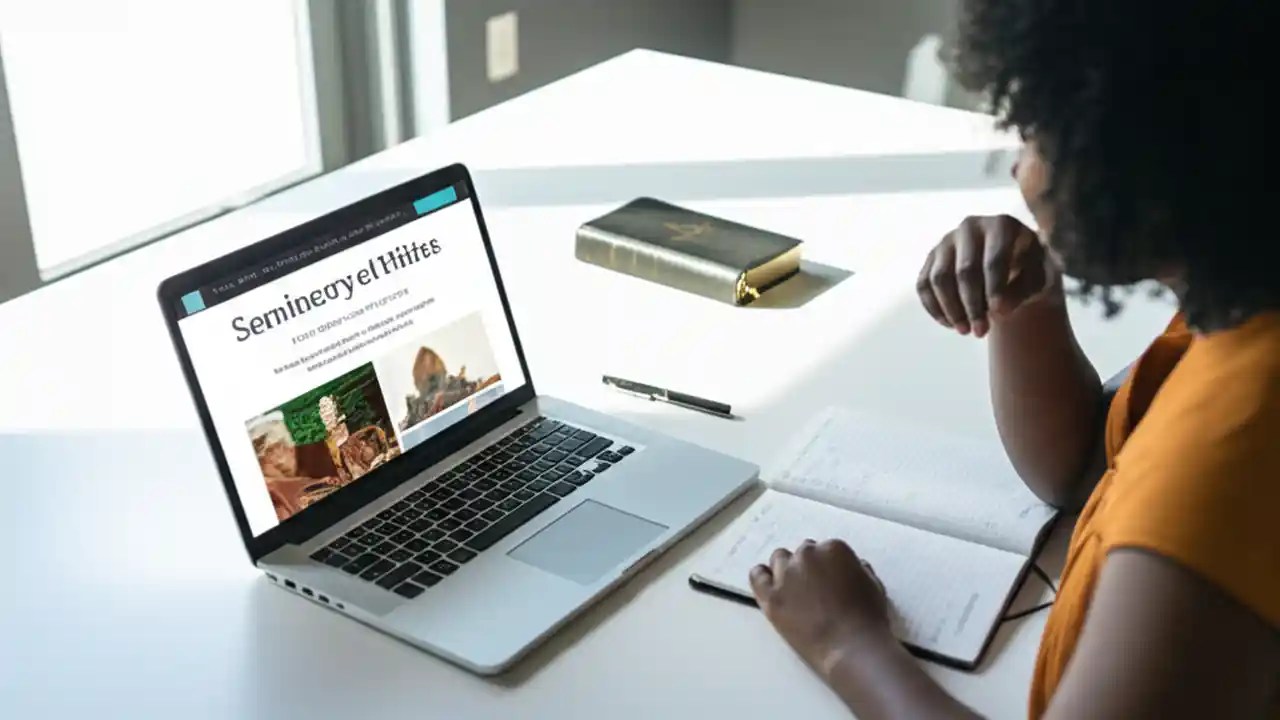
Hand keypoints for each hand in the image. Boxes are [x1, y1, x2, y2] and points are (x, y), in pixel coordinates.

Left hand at [749, 539, 890, 677]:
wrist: (852, 647)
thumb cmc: (868, 617)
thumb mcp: (872, 583)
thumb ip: (856, 568)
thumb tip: (849, 567)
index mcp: (833, 548)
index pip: (824, 549)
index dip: (827, 566)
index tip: (829, 580)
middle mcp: (807, 555)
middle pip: (802, 553)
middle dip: (807, 567)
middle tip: (813, 589)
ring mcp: (786, 574)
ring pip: (779, 560)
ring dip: (786, 570)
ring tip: (794, 591)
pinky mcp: (771, 596)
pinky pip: (757, 576)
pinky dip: (762, 578)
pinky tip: (770, 587)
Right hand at [917, 215, 1060, 337]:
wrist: (1012, 259)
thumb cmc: (1028, 269)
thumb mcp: (1038, 278)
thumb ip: (1023, 291)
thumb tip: (998, 311)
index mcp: (1002, 225)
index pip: (994, 260)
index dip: (995, 290)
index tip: (1000, 316)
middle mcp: (970, 227)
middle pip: (965, 270)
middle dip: (972, 305)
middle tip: (981, 332)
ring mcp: (947, 241)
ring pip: (939, 278)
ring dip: (951, 309)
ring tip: (965, 331)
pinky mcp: (931, 257)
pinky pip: (924, 285)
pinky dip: (934, 308)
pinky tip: (950, 324)